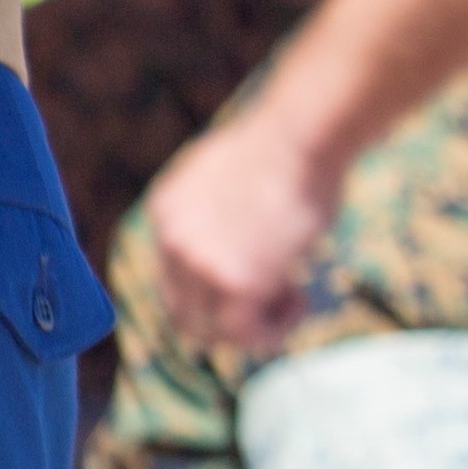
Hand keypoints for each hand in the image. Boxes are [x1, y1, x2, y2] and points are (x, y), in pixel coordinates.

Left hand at [135, 111, 328, 355]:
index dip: (216, 289)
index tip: (261, 276)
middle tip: (274, 303)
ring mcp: (198, 262)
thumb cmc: (289, 147)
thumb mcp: (237, 177)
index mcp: (167, 211)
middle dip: (229, 319)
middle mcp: (171, 238)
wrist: (300, 134)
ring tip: (294, 300)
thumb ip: (225, 213)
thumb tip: (247, 240)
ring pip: (210, 329)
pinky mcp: (235, 280)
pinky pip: (244, 334)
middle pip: (183, 310)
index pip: (174, 274)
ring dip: (254, 326)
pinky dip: (273, 330)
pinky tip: (299, 301)